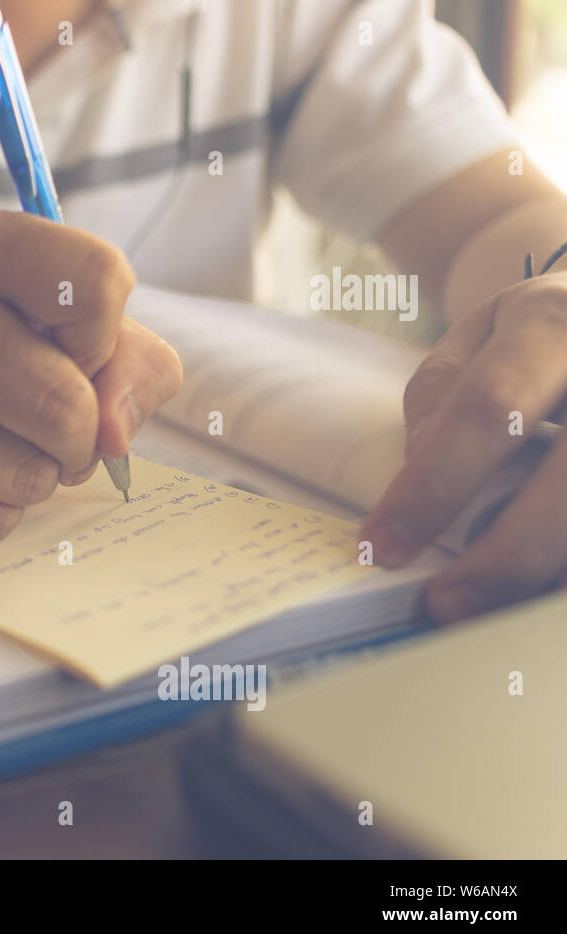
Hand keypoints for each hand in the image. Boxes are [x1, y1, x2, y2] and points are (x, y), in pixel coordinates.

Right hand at [0, 208, 181, 540]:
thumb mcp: (73, 324)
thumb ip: (132, 364)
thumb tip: (113, 436)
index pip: (97, 284)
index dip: (105, 338)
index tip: (73, 350)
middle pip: (63, 403)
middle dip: (81, 437)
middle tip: (58, 431)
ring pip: (24, 474)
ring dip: (39, 478)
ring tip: (8, 448)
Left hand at [362, 274, 566, 621]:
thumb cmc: (553, 330)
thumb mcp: (488, 328)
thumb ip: (442, 390)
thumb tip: (417, 464)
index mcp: (558, 323)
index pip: (490, 409)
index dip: (432, 485)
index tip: (383, 546)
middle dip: (505, 557)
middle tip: (447, 606)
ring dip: (551, 576)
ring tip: (502, 610)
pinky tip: (540, 594)